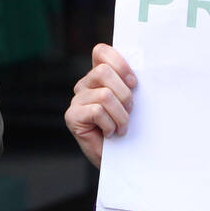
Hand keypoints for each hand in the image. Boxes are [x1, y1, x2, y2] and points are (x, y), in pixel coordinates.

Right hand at [64, 44, 136, 168]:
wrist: (118, 158)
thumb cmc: (126, 127)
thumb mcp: (131, 101)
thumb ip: (129, 84)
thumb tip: (137, 75)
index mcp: (98, 75)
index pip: (101, 52)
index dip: (119, 63)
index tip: (133, 82)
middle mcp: (85, 84)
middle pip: (104, 72)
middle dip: (124, 94)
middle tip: (129, 110)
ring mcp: (77, 100)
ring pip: (104, 94)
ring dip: (120, 115)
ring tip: (122, 126)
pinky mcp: (72, 116)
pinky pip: (97, 111)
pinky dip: (110, 124)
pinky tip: (110, 133)